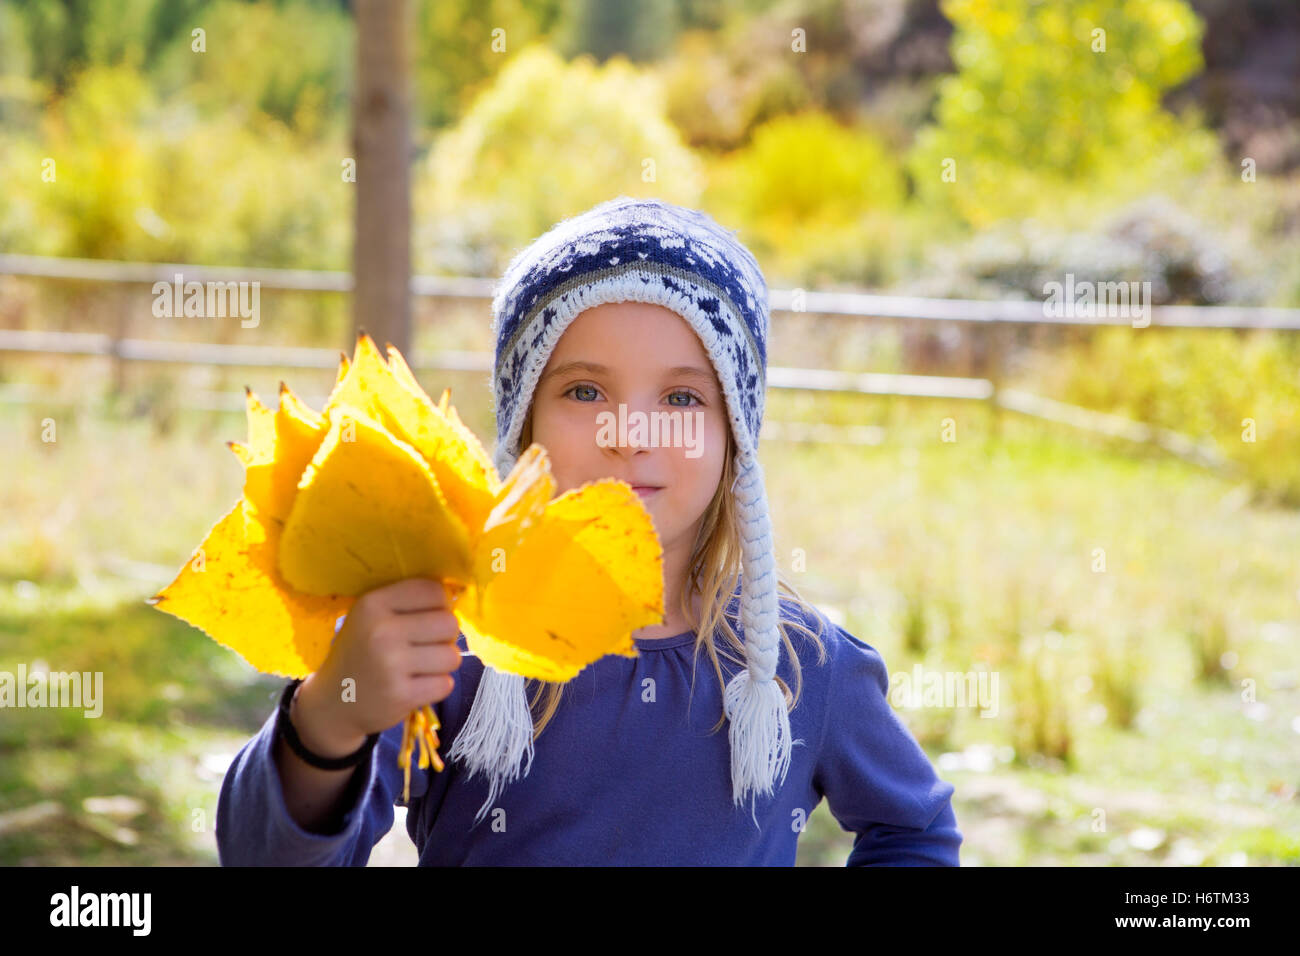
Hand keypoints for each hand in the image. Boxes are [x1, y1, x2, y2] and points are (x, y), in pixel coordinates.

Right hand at [292, 578, 462, 755]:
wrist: (333, 704)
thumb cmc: (361, 653)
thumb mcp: (370, 617)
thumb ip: (407, 603)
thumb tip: (455, 595)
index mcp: (373, 604)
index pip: (434, 590)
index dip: (440, 605)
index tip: (426, 618)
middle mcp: (381, 631)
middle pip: (449, 623)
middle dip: (445, 637)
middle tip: (426, 646)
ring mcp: (391, 664)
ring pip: (452, 656)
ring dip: (443, 664)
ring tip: (421, 667)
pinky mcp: (401, 695)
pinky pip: (445, 684)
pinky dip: (436, 686)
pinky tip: (416, 686)